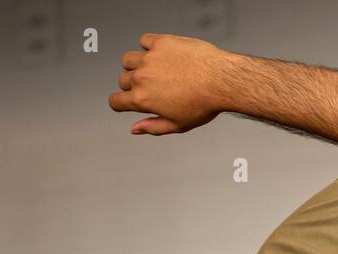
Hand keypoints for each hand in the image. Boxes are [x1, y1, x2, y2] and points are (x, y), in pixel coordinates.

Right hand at [110, 33, 234, 134]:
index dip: (119, 104)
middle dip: (133, 85)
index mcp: (142, 99)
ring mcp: (150, 58)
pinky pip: (144, 41)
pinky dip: (150, 47)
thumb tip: (135, 129)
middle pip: (123, 80)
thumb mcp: (178, 125)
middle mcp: (141, 77)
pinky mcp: (161, 42)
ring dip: (136, 65)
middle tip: (154, 88)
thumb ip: (153, 127)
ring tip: (155, 71)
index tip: (125, 102)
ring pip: (128, 59)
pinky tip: (163, 55)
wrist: (222, 81)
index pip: (115, 101)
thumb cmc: (204, 104)